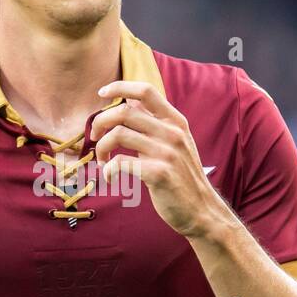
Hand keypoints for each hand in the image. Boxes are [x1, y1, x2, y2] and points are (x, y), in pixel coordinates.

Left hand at [91, 80, 231, 237]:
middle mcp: (172, 133)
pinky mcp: (158, 174)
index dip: (120, 87)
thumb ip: (155, 124)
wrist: (201, 210)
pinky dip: (107, 169)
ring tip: (101, 160)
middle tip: (95, 136)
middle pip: (124, 112)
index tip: (102, 93)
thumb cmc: (181, 177)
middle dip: (100, 121)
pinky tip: (109, 177)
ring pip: (118, 135)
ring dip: (101, 147)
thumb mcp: (175, 143)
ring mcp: (167, 152)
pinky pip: (121, 163)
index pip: (146, 91)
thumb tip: (128, 104)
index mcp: (176, 121)